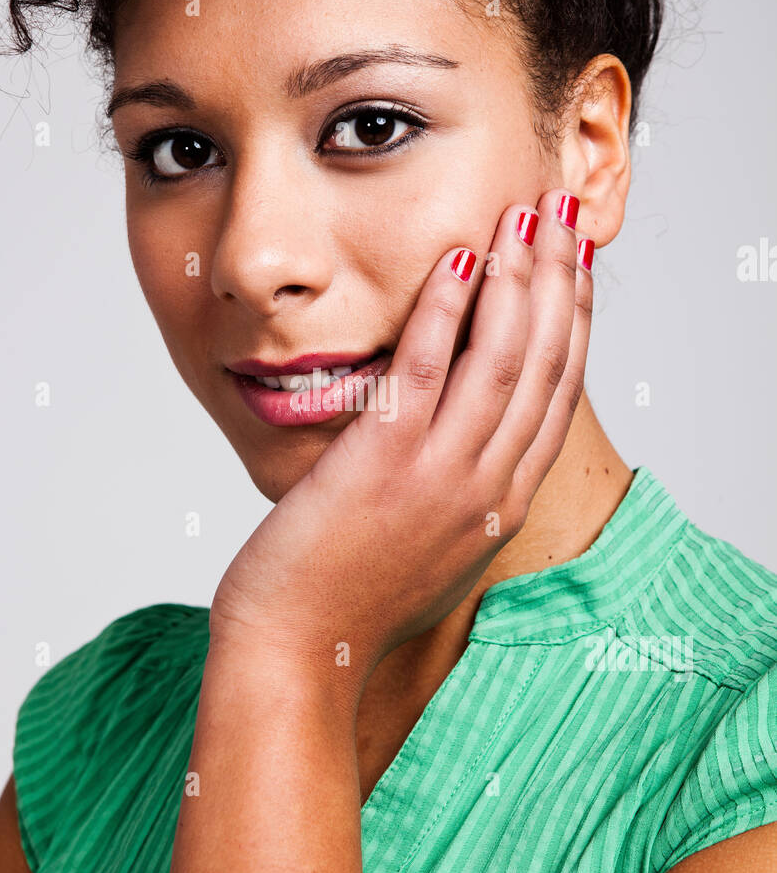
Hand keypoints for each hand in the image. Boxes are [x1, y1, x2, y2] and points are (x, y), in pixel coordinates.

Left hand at [210, 188, 593, 698]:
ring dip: (520, 276)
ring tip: (524, 214)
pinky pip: (427, 366)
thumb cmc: (347, 604)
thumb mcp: (428, 550)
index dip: (573, 322)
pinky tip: (457, 254)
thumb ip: (454, 496)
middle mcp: (488, 488)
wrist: (298, 658)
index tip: (574, 268)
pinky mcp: (386, 463)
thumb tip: (456, 447)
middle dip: (560, 281)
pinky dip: (447, 305)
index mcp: (501, 506)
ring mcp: (442, 476)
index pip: (557, 397)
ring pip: (504, 358)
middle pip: (545, 366)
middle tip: (563, 216)